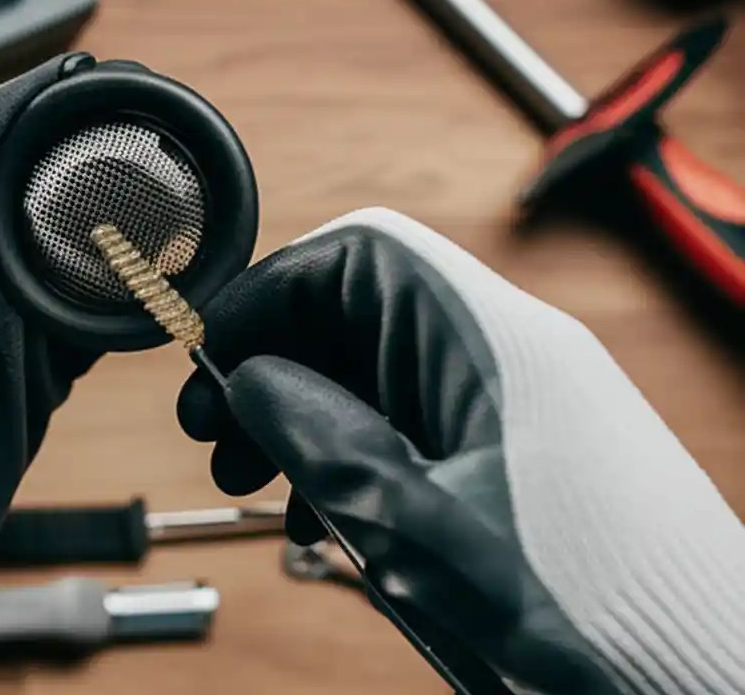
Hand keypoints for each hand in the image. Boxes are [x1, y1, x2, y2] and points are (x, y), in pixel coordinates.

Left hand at [0, 58, 96, 693]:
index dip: (13, 109)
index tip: (75, 79)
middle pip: (3, 193)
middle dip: (62, 155)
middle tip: (126, 128)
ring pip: (40, 252)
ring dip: (90, 224)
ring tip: (145, 194)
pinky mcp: (4, 377)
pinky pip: (64, 317)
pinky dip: (101, 298)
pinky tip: (135, 282)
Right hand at [178, 207, 744, 693]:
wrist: (697, 676)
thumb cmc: (582, 605)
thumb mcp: (415, 521)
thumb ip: (319, 437)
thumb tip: (248, 380)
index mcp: (491, 339)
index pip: (359, 255)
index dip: (269, 291)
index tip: (210, 354)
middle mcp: (502, 353)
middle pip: (358, 314)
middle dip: (272, 365)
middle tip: (217, 438)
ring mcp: (509, 402)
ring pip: (374, 373)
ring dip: (302, 416)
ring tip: (257, 482)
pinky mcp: (510, 451)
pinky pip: (406, 425)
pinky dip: (348, 455)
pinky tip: (321, 512)